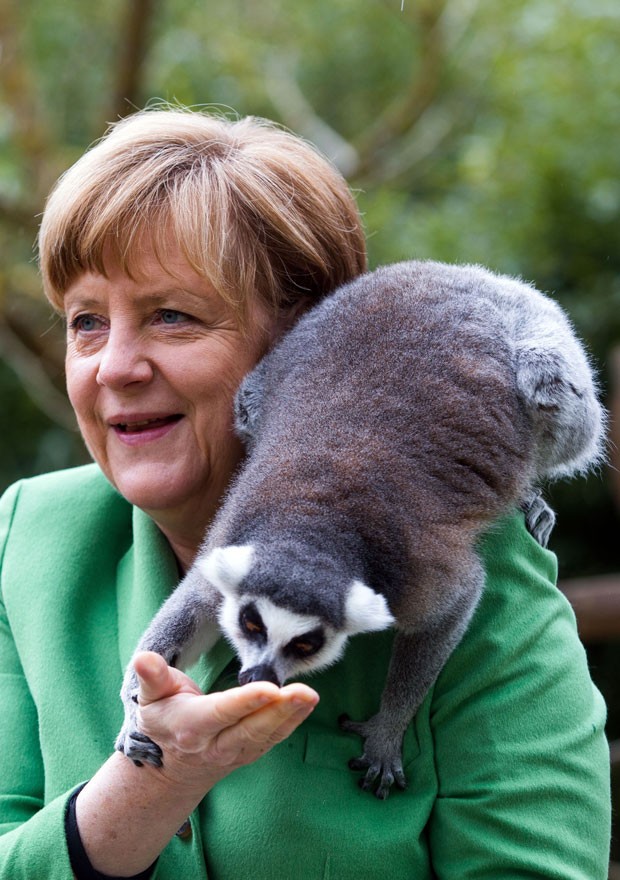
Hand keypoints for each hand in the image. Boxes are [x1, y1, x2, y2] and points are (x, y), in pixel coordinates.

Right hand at [132, 651, 317, 789]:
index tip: (270, 687)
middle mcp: (216, 744)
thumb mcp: (150, 698)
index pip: (222, 712)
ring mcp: (236, 751)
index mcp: (191, 727)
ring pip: (267, 735)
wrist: (171, 767)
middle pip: (252, 728)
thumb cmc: (162, 720)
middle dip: (280, 710)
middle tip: (305, 692)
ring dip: (292, 715)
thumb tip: (144, 657)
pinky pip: (274, 738)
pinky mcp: (251, 751)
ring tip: (311, 696)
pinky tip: (307, 704)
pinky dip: (293, 722)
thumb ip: (152, 677)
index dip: (246, 701)